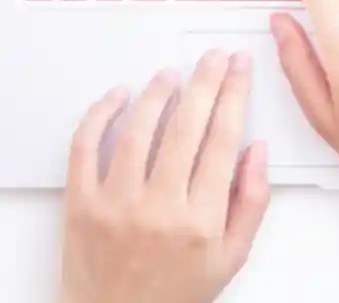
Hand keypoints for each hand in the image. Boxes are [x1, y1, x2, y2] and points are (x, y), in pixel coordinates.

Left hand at [60, 51, 269, 302]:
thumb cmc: (171, 294)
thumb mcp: (230, 258)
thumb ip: (251, 203)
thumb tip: (257, 152)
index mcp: (200, 221)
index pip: (222, 140)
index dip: (234, 95)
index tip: (238, 70)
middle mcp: (158, 208)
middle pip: (186, 126)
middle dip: (205, 82)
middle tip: (212, 58)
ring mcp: (116, 204)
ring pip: (138, 129)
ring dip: (157, 92)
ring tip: (171, 74)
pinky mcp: (80, 203)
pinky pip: (86, 146)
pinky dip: (100, 114)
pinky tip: (117, 96)